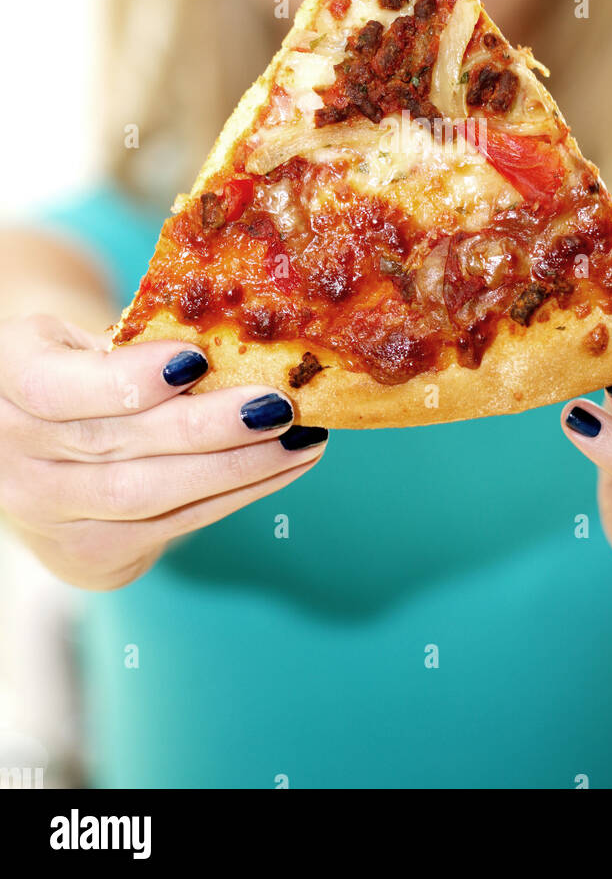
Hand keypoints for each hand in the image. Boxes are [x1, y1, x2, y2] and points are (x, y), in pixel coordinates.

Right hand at [0, 314, 327, 589]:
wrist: (29, 442)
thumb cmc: (78, 368)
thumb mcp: (83, 338)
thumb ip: (137, 342)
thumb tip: (239, 335)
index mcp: (5, 377)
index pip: (54, 388)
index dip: (125, 380)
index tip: (194, 360)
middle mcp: (11, 456)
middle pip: (115, 448)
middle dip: (207, 429)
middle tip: (278, 406)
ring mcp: (45, 515)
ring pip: (148, 496)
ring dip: (236, 469)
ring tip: (301, 440)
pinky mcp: (88, 556)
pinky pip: (173, 525)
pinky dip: (235, 494)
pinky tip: (283, 466)